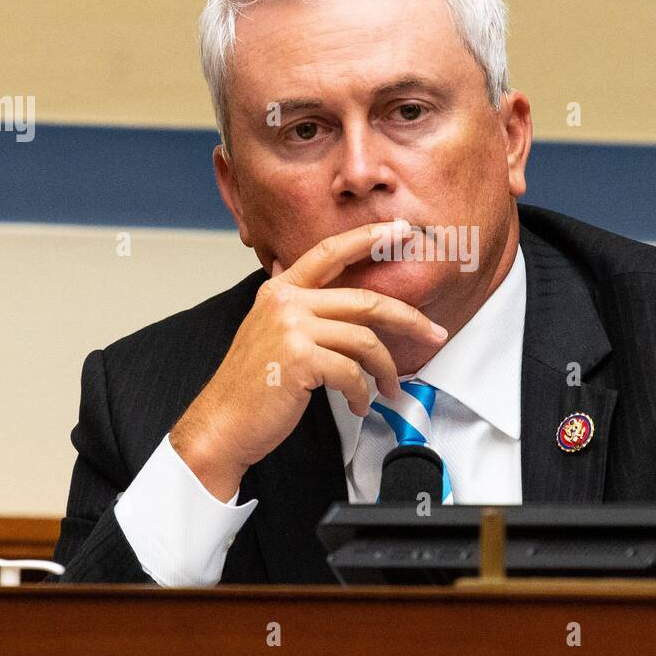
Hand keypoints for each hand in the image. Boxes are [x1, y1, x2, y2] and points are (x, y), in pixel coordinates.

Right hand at [169, 220, 448, 499]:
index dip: (369, 238)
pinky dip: (363, 393)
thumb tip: (354, 313)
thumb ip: (305, 313)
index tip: (400, 230)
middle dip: (409, 319)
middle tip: (433, 332)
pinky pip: (352, 372)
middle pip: (366, 300)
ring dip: (386, 370)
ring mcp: (291, 328)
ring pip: (365, 340)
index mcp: (280, 289)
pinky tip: (359, 403)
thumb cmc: (252, 386)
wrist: (221, 424)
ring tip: (389, 388)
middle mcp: (286, 301)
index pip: (331, 251)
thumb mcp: (273, 334)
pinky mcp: (299, 358)